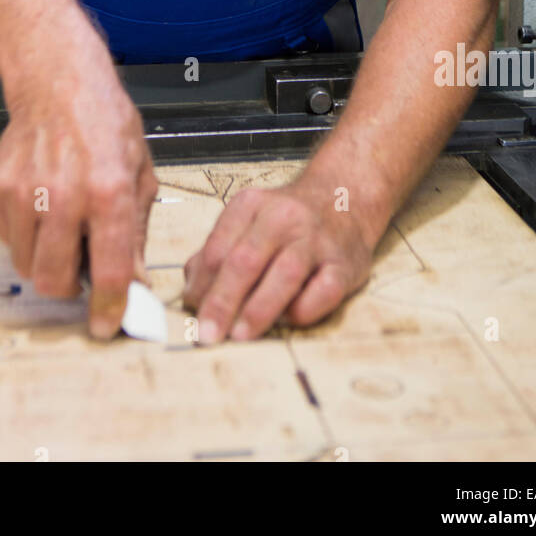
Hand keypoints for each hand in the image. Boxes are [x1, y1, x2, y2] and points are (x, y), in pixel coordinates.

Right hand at [0, 16, 157, 339]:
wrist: (59, 83)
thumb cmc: (105, 124)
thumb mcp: (141, 173)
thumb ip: (137, 233)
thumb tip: (134, 283)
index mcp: (109, 193)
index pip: (109, 271)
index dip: (108, 309)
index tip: (106, 325)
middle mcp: (65, 195)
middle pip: (55, 280)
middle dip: (70, 289)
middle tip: (82, 272)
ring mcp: (25, 192)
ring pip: (27, 266)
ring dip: (46, 263)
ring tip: (63, 232)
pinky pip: (7, 239)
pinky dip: (25, 237)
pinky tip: (43, 208)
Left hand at [182, 171, 374, 342]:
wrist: (344, 200)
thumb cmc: (286, 221)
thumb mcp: (247, 221)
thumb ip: (217, 252)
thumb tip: (192, 293)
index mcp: (251, 205)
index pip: (218, 248)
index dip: (201, 284)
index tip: (191, 311)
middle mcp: (283, 218)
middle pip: (246, 260)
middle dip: (222, 301)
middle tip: (207, 334)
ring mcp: (316, 240)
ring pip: (285, 273)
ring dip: (258, 309)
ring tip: (239, 336)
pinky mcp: (344, 264)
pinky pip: (324, 290)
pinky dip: (304, 309)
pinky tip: (288, 322)